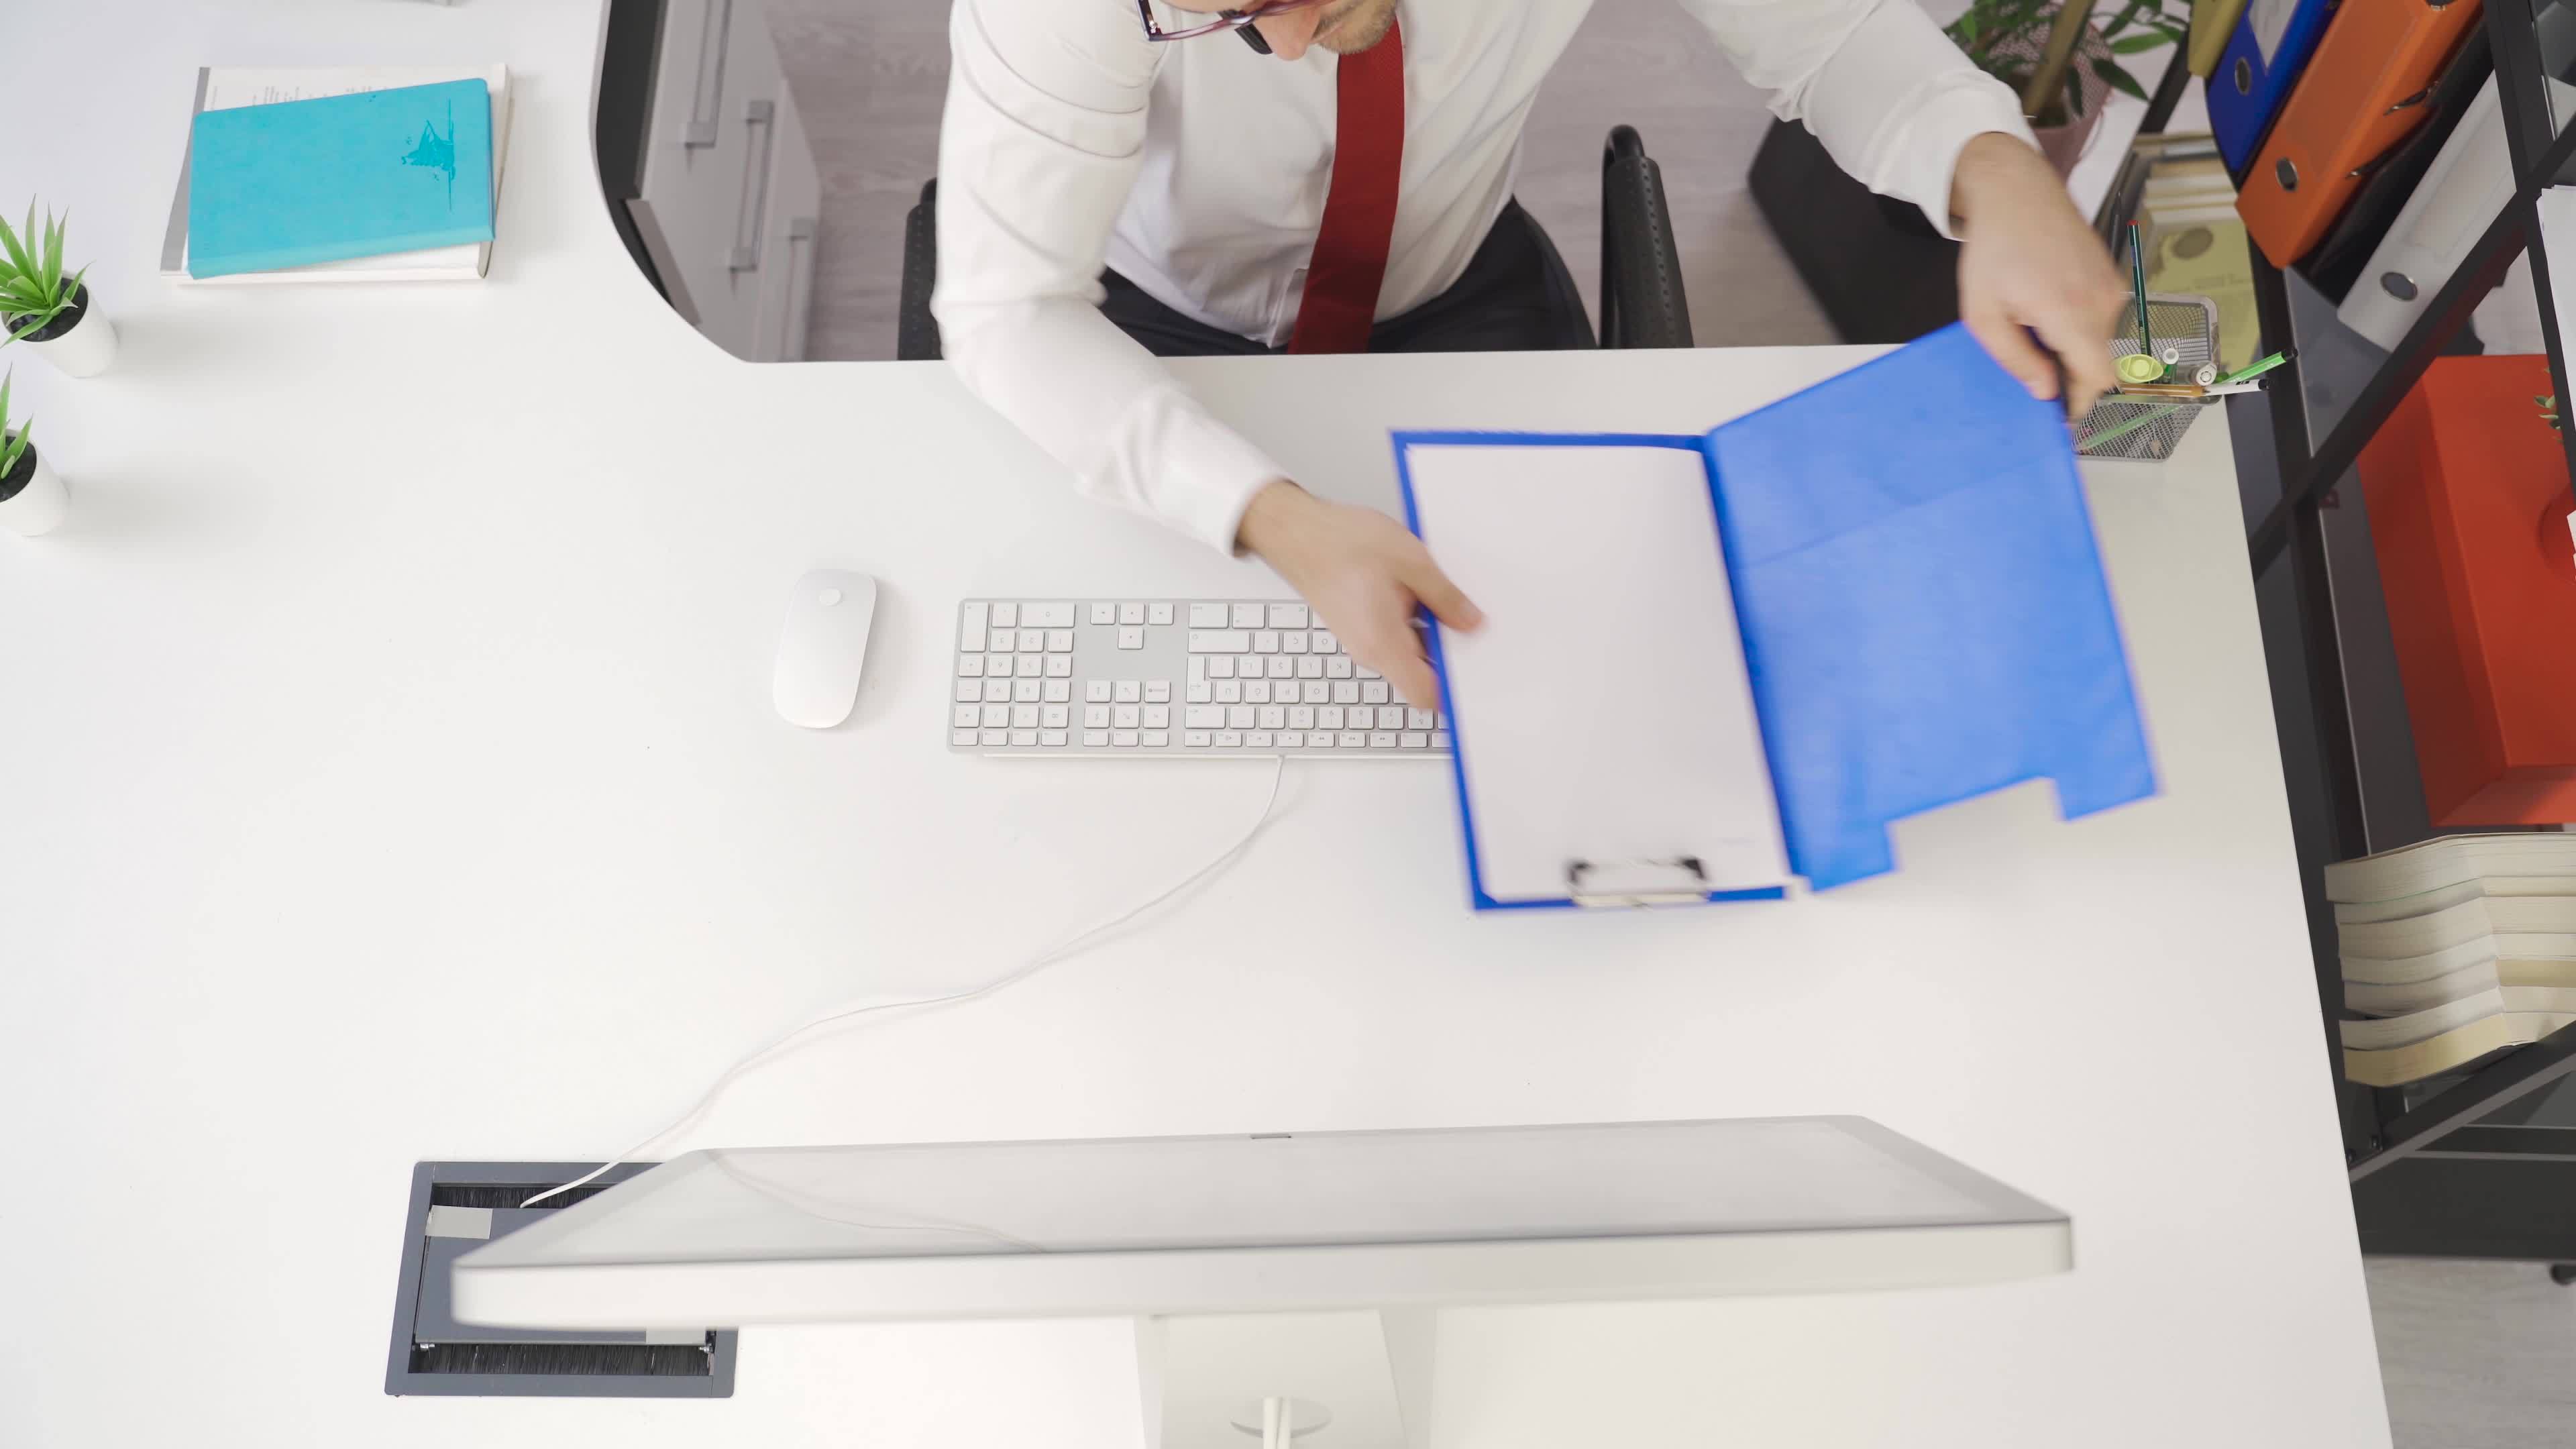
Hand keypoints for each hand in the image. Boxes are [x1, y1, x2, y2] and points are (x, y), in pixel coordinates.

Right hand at [1236, 480, 1481, 709]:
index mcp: (1384, 645)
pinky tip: (1412, 587)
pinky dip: (1412, 619)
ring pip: (1410, 651)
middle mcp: (1370, 652)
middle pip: (1422, 673)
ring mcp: (1363, 642)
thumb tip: (1471, 623)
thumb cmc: (1341, 543)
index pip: (1426, 695)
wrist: (1296, 532)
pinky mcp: (1359, 628)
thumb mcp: (1411, 561)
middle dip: (1448, 648)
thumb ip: (1446, 597)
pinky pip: (1395, 636)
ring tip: (1429, 590)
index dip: (1455, 689)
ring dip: (1429, 628)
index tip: (1476, 669)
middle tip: (1463, 614)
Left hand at [1949, 132, 2130, 417]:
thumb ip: (2016, 359)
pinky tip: (2046, 310)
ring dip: (2071, 348)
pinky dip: (2077, 326)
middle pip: (2100, 363)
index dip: (2082, 403)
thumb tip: (2044, 391)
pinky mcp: (2111, 277)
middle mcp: (2101, 300)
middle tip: (2036, 372)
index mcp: (2069, 313)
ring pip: (2100, 342)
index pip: (2098, 378)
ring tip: (2034, 328)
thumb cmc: (1995, 247)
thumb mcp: (1984, 314)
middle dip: (2071, 376)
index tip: (2063, 416)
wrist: (2016, 192)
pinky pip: (2100, 318)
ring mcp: (2111, 287)